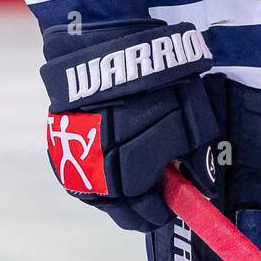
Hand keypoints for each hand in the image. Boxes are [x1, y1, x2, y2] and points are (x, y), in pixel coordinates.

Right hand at [42, 19, 219, 231]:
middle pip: (124, 212)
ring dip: (120, 199)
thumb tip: (200, 184)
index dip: (166, 211)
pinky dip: (100, 181)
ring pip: (101, 199)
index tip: (174, 207)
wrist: (103, 48)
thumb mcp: (187, 115)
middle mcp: (103, 178)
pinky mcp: (60, 151)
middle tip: (156, 203)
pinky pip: (83, 179)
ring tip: (137, 188)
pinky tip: (113, 173)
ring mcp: (77, 165)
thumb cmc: (154, 80)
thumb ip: (192, 154)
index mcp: (136, 172)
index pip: (152, 209)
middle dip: (143, 211)